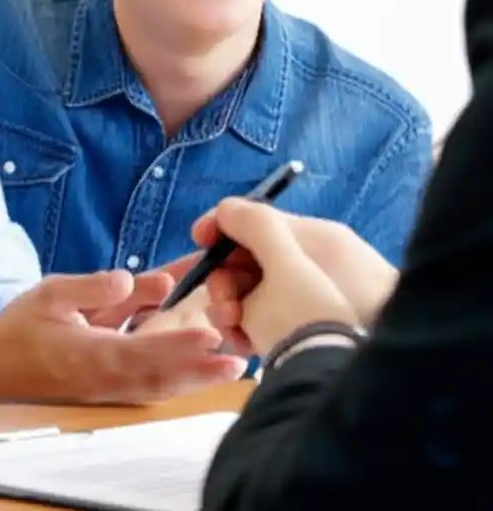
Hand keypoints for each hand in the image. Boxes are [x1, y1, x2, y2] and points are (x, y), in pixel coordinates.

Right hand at [0, 271, 247, 405]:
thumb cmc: (19, 327)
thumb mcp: (50, 294)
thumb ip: (93, 287)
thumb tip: (132, 278)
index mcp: (87, 353)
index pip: (140, 350)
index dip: (176, 344)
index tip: (209, 335)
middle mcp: (102, 378)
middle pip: (159, 377)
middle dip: (200, 369)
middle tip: (239, 360)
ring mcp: (104, 389)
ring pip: (158, 387)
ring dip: (195, 379)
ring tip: (230, 369)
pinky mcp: (105, 391)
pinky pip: (147, 389)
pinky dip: (175, 383)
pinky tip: (198, 374)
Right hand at [196, 199, 361, 355]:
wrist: (378, 368)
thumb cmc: (326, 311)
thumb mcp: (287, 264)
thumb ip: (256, 227)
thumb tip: (226, 208)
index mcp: (311, 239)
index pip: (258, 220)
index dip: (224, 226)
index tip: (199, 240)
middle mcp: (309, 263)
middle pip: (248, 260)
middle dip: (224, 282)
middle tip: (224, 310)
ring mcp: (307, 298)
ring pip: (250, 293)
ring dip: (230, 310)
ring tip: (233, 333)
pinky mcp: (304, 329)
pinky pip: (263, 319)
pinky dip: (248, 329)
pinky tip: (246, 346)